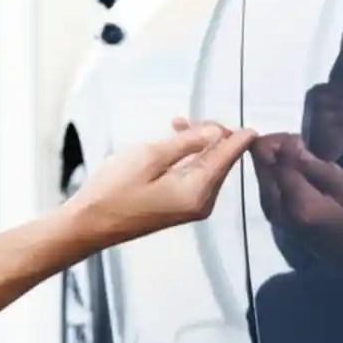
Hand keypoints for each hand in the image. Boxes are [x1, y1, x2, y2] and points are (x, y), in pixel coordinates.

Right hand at [65, 121, 256, 252]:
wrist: (89, 224)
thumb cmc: (114, 190)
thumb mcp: (150, 157)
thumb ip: (188, 143)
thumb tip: (218, 133)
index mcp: (198, 191)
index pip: (228, 158)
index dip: (238, 138)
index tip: (253, 126)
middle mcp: (202, 202)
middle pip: (220, 162)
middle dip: (211, 136)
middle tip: (187, 118)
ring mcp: (191, 207)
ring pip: (206, 167)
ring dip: (196, 144)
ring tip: (175, 124)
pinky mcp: (179, 206)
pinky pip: (194, 176)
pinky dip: (188, 158)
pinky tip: (174, 143)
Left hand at [251, 133, 342, 262]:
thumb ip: (318, 167)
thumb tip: (290, 145)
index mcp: (298, 203)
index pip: (276, 159)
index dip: (286, 142)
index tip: (305, 143)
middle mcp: (275, 207)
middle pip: (260, 159)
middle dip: (278, 145)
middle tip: (303, 149)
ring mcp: (268, 209)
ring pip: (259, 165)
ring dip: (277, 156)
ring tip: (303, 161)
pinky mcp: (268, 209)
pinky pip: (264, 176)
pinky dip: (277, 167)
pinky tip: (298, 172)